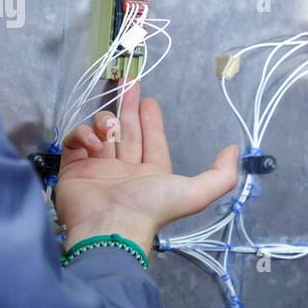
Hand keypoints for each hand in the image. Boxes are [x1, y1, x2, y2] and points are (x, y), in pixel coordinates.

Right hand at [56, 84, 238, 251]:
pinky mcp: (73, 168)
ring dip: (106, 122)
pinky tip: (93, 143)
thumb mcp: (196, 192)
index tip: (150, 100)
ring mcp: (98, 168)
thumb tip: (235, 150)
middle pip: (127, 131)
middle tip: (128, 82)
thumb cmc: (150, 207)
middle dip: (128, 107)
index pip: (152, 141)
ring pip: (102, 133)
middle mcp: (125, 170)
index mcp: (151, 174)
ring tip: (109, 126)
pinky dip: (83, 135)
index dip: (152, 121)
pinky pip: (76, 141)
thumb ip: (221, 174)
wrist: (109, 225)